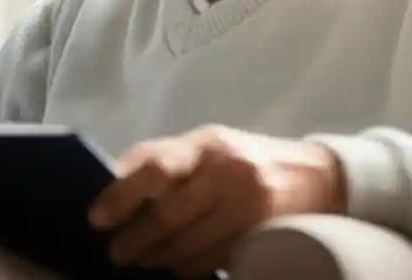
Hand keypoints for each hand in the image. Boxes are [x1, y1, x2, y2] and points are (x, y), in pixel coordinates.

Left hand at [88, 125, 345, 277]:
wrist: (314, 174)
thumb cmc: (239, 157)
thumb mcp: (203, 145)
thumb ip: (162, 160)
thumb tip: (110, 183)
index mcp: (204, 144)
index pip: (155, 168)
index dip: (121, 196)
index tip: (97, 219)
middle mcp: (227, 171)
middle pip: (169, 216)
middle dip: (135, 240)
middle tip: (116, 253)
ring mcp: (248, 204)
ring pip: (189, 245)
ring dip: (158, 259)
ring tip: (140, 261)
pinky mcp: (262, 234)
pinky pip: (214, 260)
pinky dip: (187, 267)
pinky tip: (174, 267)